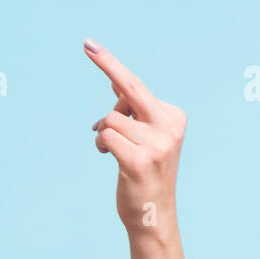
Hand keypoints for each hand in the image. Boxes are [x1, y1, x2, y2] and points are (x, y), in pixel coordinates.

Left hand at [84, 39, 186, 238]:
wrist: (153, 214)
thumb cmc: (145, 173)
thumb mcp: (144, 136)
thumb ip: (133, 111)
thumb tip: (116, 84)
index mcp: (173, 116)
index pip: (136, 85)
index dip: (111, 64)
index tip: (89, 45)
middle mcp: (169, 126)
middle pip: (129, 89)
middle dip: (108, 65)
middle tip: (86, 44)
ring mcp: (156, 144)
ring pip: (110, 120)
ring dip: (103, 133)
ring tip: (113, 151)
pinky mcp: (139, 160)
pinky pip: (106, 137)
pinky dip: (102, 145)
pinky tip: (111, 158)